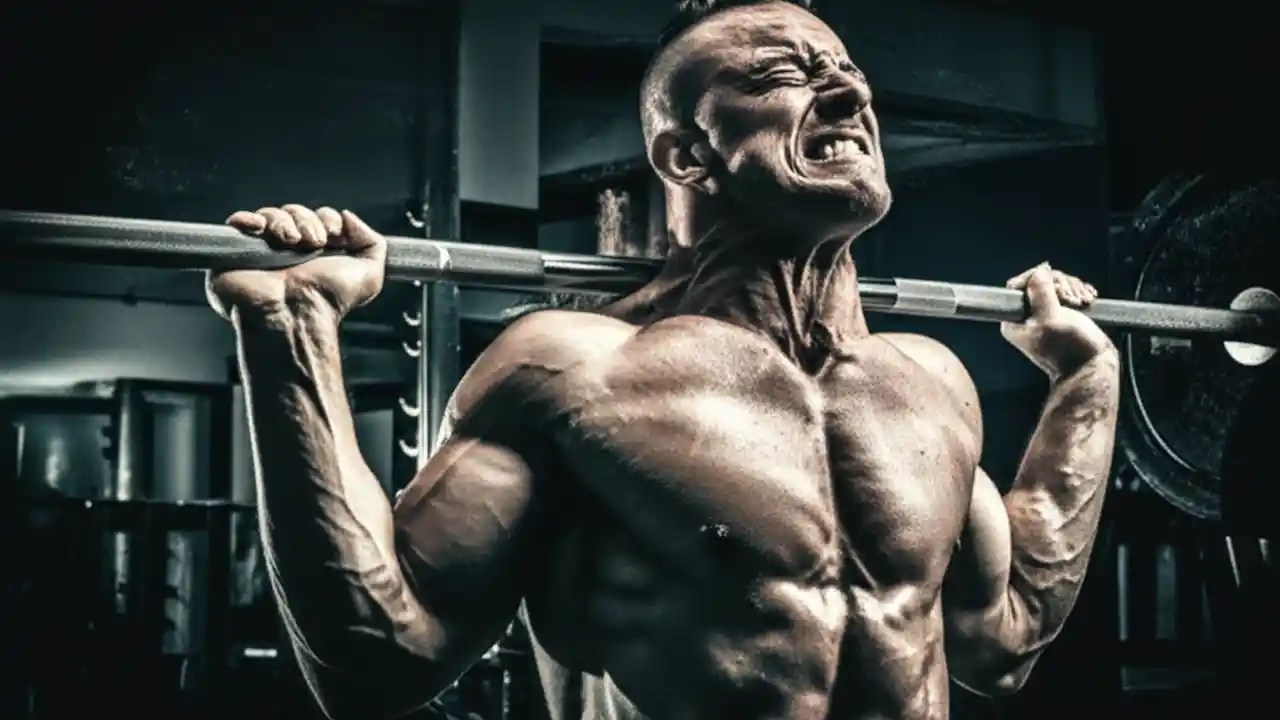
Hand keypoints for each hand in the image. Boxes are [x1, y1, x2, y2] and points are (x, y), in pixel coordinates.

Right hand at [206, 205, 386, 320]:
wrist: (298, 314)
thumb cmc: (329, 301)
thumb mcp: (369, 275)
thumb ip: (372, 243)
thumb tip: (349, 217)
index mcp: (315, 251)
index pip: (317, 216)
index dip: (327, 218)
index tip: (333, 235)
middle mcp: (288, 250)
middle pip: (294, 211)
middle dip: (307, 221)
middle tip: (313, 243)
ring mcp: (260, 251)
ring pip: (270, 215)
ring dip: (284, 222)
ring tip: (291, 243)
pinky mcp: (235, 255)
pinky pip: (238, 223)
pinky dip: (248, 219)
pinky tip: (260, 229)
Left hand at [1000, 263, 1114, 379]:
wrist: (1091, 367)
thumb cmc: (1069, 349)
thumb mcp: (1049, 319)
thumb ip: (1040, 293)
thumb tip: (1038, 271)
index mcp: (1013, 320)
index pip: (1018, 284)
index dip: (1038, 279)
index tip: (1057, 288)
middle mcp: (1027, 315)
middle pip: (1040, 281)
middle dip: (1061, 285)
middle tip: (1074, 301)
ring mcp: (1045, 314)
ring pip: (1056, 284)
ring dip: (1073, 289)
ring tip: (1083, 303)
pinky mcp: (1063, 313)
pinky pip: (1069, 291)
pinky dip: (1080, 291)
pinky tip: (1088, 299)